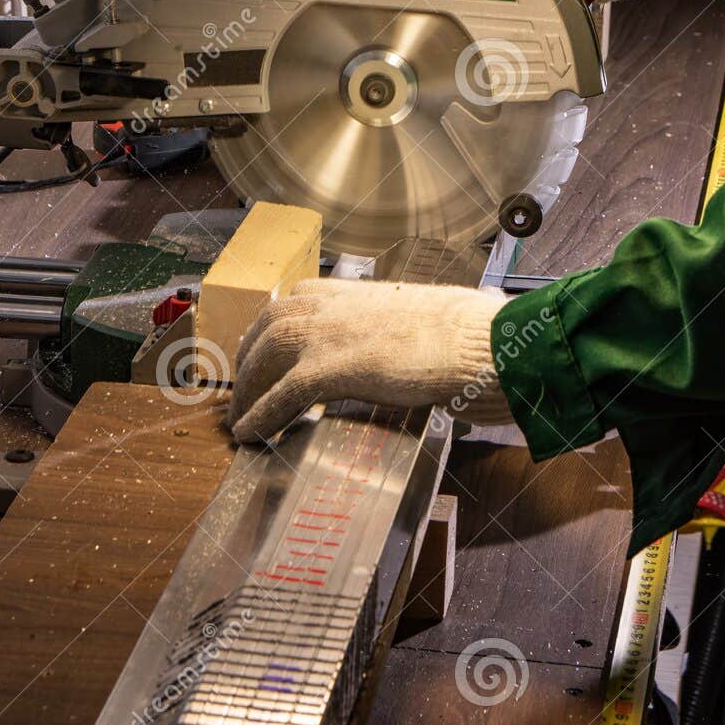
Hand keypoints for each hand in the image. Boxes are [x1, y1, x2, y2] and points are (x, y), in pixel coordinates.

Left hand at [226, 279, 513, 444]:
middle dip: (250, 356)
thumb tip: (404, 349)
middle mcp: (334, 303)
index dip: (273, 328)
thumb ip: (397, 330)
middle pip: (271, 324)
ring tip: (240, 416)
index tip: (264, 348)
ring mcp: (330, 332)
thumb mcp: (420, 320)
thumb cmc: (468, 335)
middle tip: (242, 386)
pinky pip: (283, 393)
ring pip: (267, 354)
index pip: (297, 300)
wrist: (484, 343)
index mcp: (356, 291)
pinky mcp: (334, 366)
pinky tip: (250, 433)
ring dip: (249, 386)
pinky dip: (261, 413)